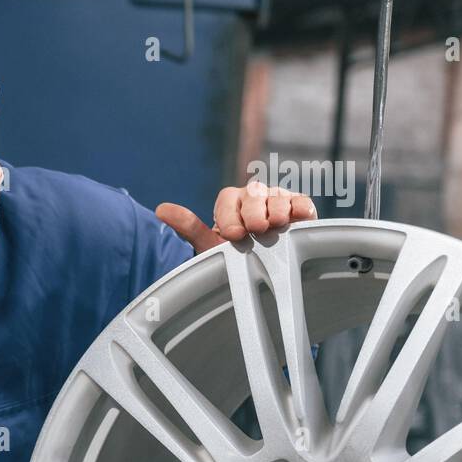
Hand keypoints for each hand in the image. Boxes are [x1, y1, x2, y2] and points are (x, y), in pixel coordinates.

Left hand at [155, 180, 317, 253]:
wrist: (263, 266)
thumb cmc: (235, 255)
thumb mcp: (210, 245)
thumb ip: (189, 227)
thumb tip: (161, 210)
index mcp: (230, 203)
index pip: (228, 198)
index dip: (230, 214)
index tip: (233, 235)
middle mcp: (253, 197)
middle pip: (253, 194)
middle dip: (253, 211)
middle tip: (256, 229)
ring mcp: (277, 201)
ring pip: (277, 197)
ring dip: (276, 210)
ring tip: (275, 225)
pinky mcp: (299, 208)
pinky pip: (301, 202)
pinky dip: (301, 207)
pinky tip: (300, 217)